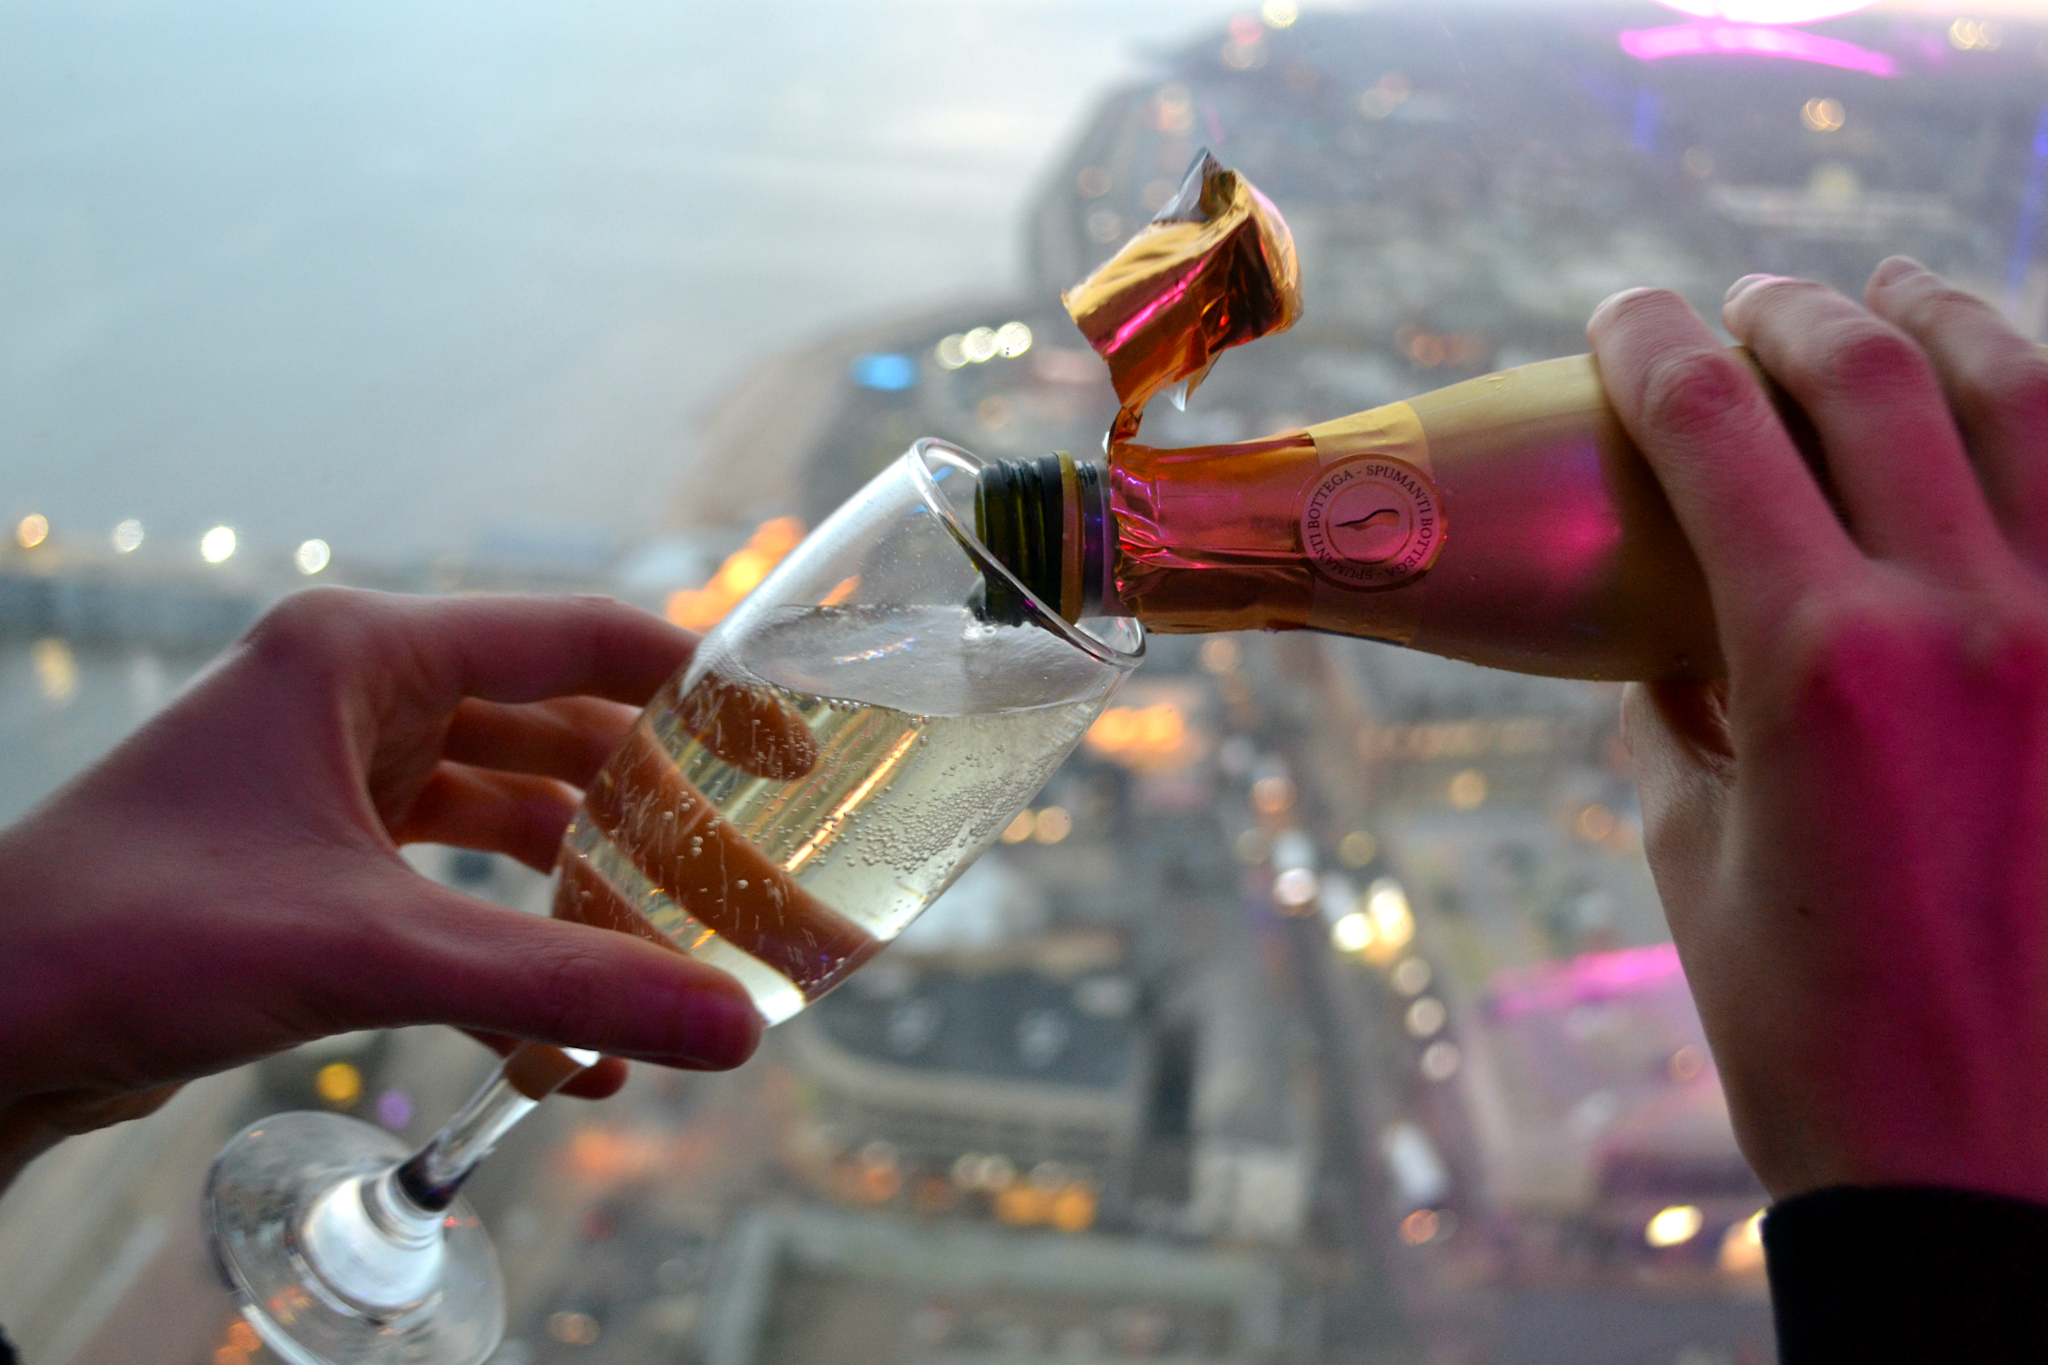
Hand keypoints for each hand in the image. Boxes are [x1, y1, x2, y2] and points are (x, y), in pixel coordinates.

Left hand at [0, 588, 760, 1190]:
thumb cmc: (135, 937)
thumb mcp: (372, 951)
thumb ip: (562, 982)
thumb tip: (734, 1027)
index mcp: (365, 654)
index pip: (578, 638)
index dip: (698, 687)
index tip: (791, 740)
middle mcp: (356, 697)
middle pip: (558, 732)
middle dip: (652, 811)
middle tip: (750, 865)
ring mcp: (333, 779)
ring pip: (511, 817)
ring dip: (586, 894)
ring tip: (678, 962)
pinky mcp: (318, 862)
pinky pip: (453, 891)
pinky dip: (512, 956)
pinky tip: (569, 1050)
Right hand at [1588, 259, 2047, 1203]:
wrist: (1990, 1169)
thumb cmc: (1812, 1033)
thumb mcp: (1695, 860)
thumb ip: (1673, 720)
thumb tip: (1665, 647)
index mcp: (1820, 662)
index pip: (1716, 427)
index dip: (1655, 346)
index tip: (1621, 321)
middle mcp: (1969, 618)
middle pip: (1872, 375)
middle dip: (1786, 313)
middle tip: (1738, 308)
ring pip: (2031, 397)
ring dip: (1944, 321)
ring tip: (1892, 295)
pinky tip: (2017, 411)